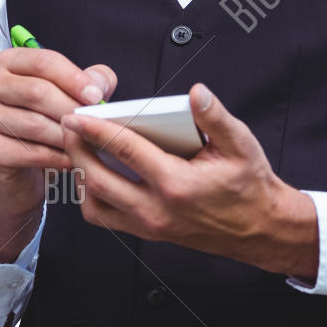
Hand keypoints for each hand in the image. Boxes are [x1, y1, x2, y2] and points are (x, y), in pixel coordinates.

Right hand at [0, 46, 117, 261]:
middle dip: (72, 109)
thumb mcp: (69, 94)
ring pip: (36, 124)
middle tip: (96, 123)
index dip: (74, 78)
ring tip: (88, 143)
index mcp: (8, 62)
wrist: (17, 168)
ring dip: (68, 136)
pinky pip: (31, 152)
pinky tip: (72, 160)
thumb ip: (90, 81)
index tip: (97, 96)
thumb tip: (99, 85)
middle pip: (38, 92)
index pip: (43, 61)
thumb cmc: (44, 123)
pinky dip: (58, 157)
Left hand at [60, 83, 318, 280]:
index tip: (78, 114)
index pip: (125, 151)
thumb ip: (216, 117)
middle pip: (98, 180)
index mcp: (177, 184)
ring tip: (77, 149)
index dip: (96, 129)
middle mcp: (157, 209)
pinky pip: (106, 218)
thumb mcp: (241, 145)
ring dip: (81, 176)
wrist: (259, 228)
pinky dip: (92, 197)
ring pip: (95, 205)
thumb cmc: (249, 186)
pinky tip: (96, 175)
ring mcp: (149, 225)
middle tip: (67, 125)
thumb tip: (197, 93)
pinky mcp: (148, 233)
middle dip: (76, 149)